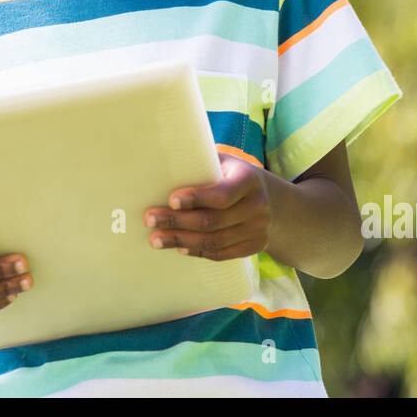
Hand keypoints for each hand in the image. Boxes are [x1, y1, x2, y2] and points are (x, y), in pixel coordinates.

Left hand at [144, 154, 272, 260]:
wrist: (267, 197)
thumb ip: (199, 163)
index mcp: (248, 179)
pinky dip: (199, 252)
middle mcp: (258, 205)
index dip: (196, 198)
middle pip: (212, 221)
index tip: (170, 200)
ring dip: (181, 241)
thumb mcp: (222, 162)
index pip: (221, 194)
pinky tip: (180, 248)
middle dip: (177, 222)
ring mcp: (259, 229)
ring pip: (214, 241)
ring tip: (156, 239)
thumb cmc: (230, 175)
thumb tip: (158, 165)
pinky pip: (222, 254)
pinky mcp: (256, 246)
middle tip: (150, 220)